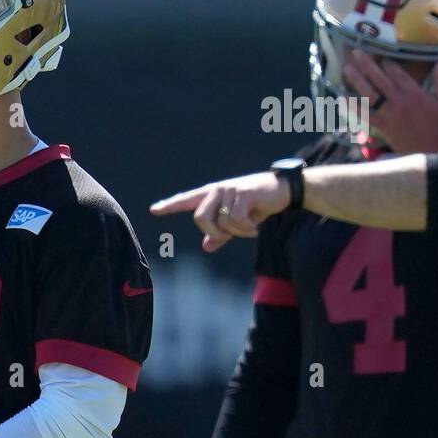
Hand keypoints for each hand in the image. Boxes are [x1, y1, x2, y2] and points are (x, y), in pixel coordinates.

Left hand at [150, 171, 289, 251]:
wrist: (284, 191)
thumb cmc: (258, 205)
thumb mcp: (238, 221)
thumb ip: (221, 234)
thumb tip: (207, 247)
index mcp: (212, 195)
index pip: (187, 200)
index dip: (170, 205)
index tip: (154, 209)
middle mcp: (217, 190)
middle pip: (200, 218)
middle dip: (214, 233)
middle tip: (229, 237)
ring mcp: (230, 190)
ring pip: (220, 222)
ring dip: (236, 232)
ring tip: (249, 230)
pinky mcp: (243, 192)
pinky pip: (236, 219)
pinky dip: (245, 229)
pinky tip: (254, 228)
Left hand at [343, 51, 437, 153]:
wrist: (432, 150)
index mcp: (415, 93)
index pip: (398, 74)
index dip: (388, 64)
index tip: (381, 57)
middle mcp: (399, 101)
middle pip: (380, 80)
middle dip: (368, 65)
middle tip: (356, 53)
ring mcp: (388, 114)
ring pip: (370, 94)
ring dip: (357, 81)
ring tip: (347, 69)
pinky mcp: (381, 127)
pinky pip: (365, 115)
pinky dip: (353, 107)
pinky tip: (342, 98)